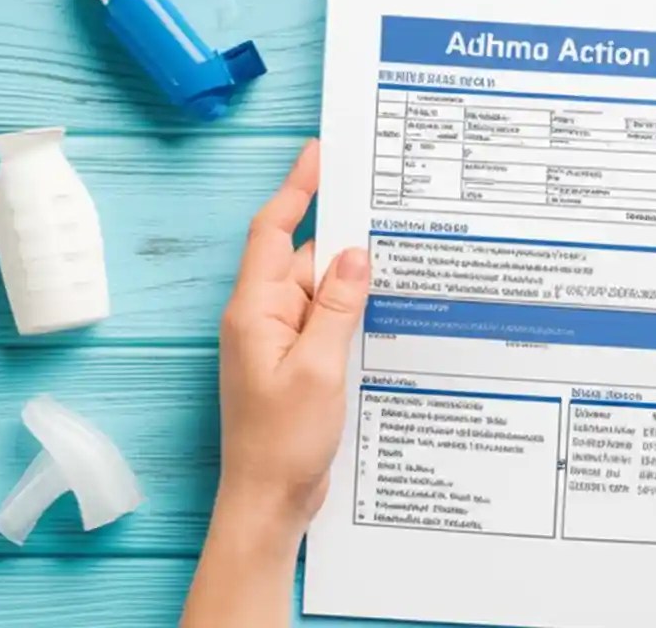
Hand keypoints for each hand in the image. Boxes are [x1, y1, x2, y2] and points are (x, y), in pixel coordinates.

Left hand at [183, 139, 368, 627]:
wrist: (270, 501)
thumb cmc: (282, 442)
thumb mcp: (318, 367)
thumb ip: (336, 305)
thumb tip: (353, 253)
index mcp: (255, 310)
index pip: (272, 232)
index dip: (297, 189)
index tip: (319, 153)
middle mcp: (263, 319)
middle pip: (305, 261)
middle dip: (344, 243)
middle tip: (391, 220)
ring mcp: (281, 343)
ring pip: (322, 293)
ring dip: (353, 286)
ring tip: (400, 273)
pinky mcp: (298, 366)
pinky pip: (327, 324)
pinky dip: (352, 316)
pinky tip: (385, 318)